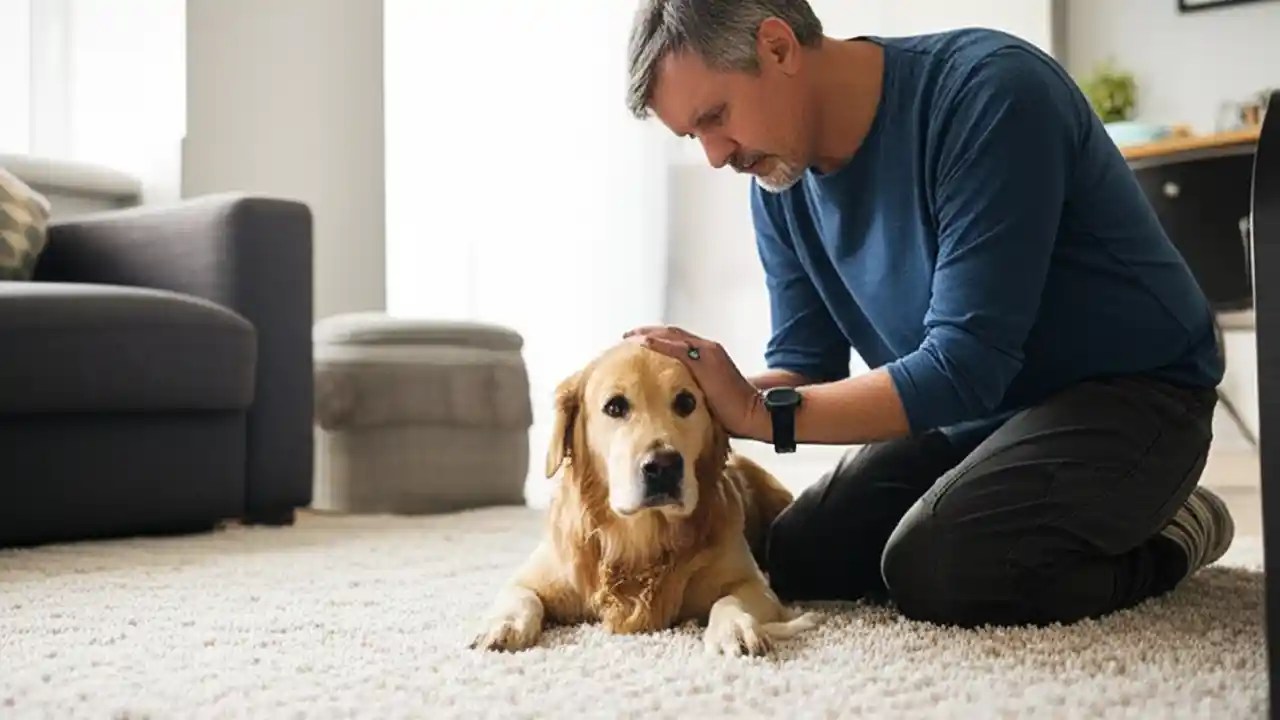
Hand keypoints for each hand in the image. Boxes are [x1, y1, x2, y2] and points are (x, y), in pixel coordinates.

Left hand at [622, 325, 768, 440]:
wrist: (752, 414)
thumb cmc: (733, 412)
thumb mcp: (708, 395)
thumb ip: (693, 387)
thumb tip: (674, 397)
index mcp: (709, 355)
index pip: (678, 341)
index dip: (658, 338)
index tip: (639, 341)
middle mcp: (708, 349)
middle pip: (672, 333)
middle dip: (649, 332)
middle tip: (628, 335)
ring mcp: (707, 353)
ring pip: (672, 336)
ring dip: (649, 334)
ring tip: (629, 336)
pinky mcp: (705, 362)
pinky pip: (675, 348)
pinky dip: (658, 343)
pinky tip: (642, 342)